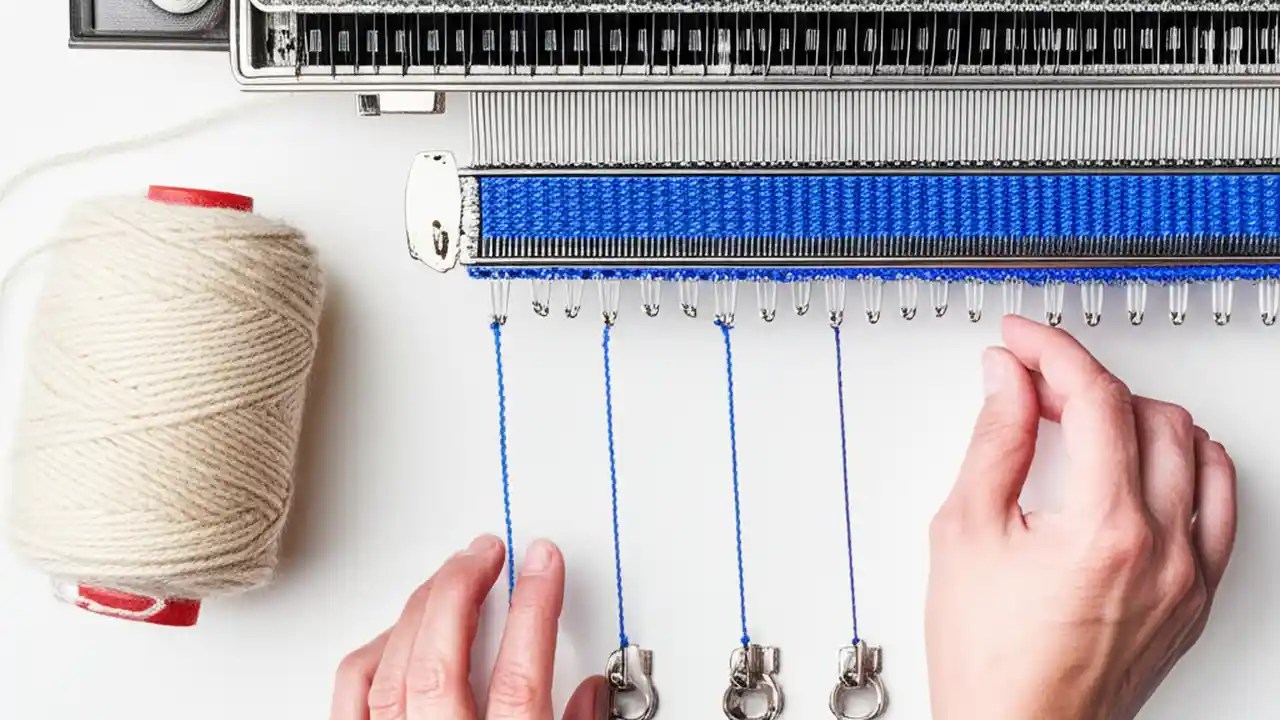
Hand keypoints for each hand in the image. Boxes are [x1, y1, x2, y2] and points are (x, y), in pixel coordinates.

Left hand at [331, 535, 605, 719]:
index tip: (542, 562)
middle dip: (462, 589)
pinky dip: (376, 653)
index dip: (533, 609)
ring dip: (421, 610)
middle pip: (439, 660)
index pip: (519, 678)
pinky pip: (353, 694)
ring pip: (392, 669)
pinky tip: (400, 634)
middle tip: (486, 552)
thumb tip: (587, 693)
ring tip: (449, 578)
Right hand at [927, 315, 1236, 719]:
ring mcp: (1189, 574)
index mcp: (1104, 527)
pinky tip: (1150, 460)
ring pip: (1193, 449)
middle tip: (1033, 386)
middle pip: (1146, 414)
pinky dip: (1187, 464)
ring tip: (1084, 421)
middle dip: (1084, 382)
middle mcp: (1163, 547)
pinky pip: (1220, 504)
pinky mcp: (1196, 595)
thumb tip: (1008, 381)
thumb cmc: (988, 657)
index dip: (1052, 352)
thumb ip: (993, 441)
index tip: (1022, 340)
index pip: (1093, 399)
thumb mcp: (965, 532)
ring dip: (1138, 416)